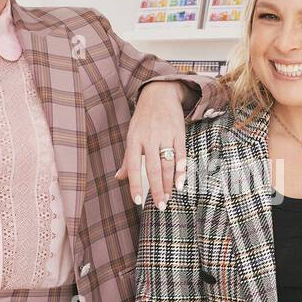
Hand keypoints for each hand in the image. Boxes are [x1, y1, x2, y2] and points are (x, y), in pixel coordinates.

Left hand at [116, 82, 185, 209]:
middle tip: (160, 206)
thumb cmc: (143, 119)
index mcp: (134, 140)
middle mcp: (149, 138)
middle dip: (157, 189)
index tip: (138, 202)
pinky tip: (180, 182)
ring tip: (169, 197)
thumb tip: (119, 178)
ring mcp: (165, 135)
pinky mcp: (179, 132)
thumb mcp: (132, 135)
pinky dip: (182, 169)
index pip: (133, 167)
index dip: (135, 185)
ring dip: (169, 183)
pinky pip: (181, 154)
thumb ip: (128, 159)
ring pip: (167, 164)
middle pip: (153, 168)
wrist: (160, 94)